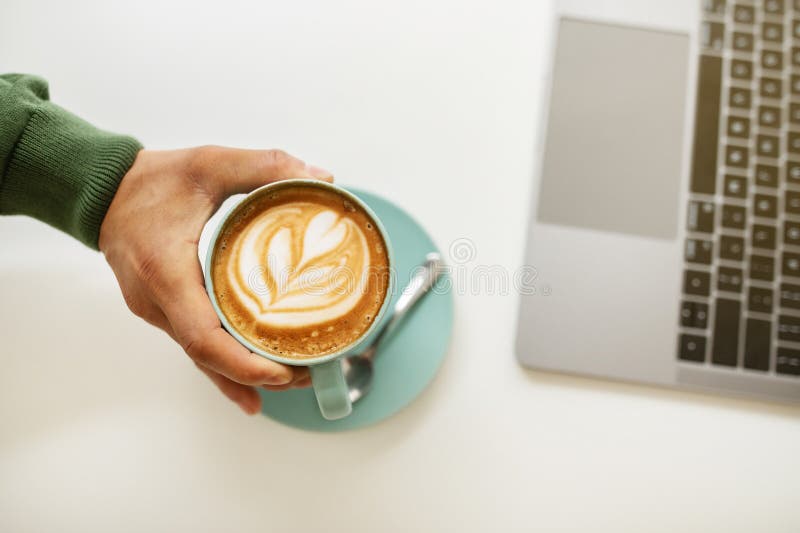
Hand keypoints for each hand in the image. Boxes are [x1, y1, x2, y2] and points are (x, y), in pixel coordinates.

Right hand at [99, 146, 333, 414]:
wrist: (106, 190)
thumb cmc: (153, 180)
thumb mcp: (210, 163)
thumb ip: (265, 165)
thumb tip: (322, 177)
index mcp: (166, 272)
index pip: (201, 338)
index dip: (242, 364)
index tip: (281, 372)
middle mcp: (157, 302)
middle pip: (208, 358)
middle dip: (257, 375)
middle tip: (306, 374)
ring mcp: (157, 311)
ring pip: (202, 358)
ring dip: (244, 374)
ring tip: (292, 379)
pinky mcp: (165, 310)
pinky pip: (197, 346)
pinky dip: (225, 366)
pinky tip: (250, 389)